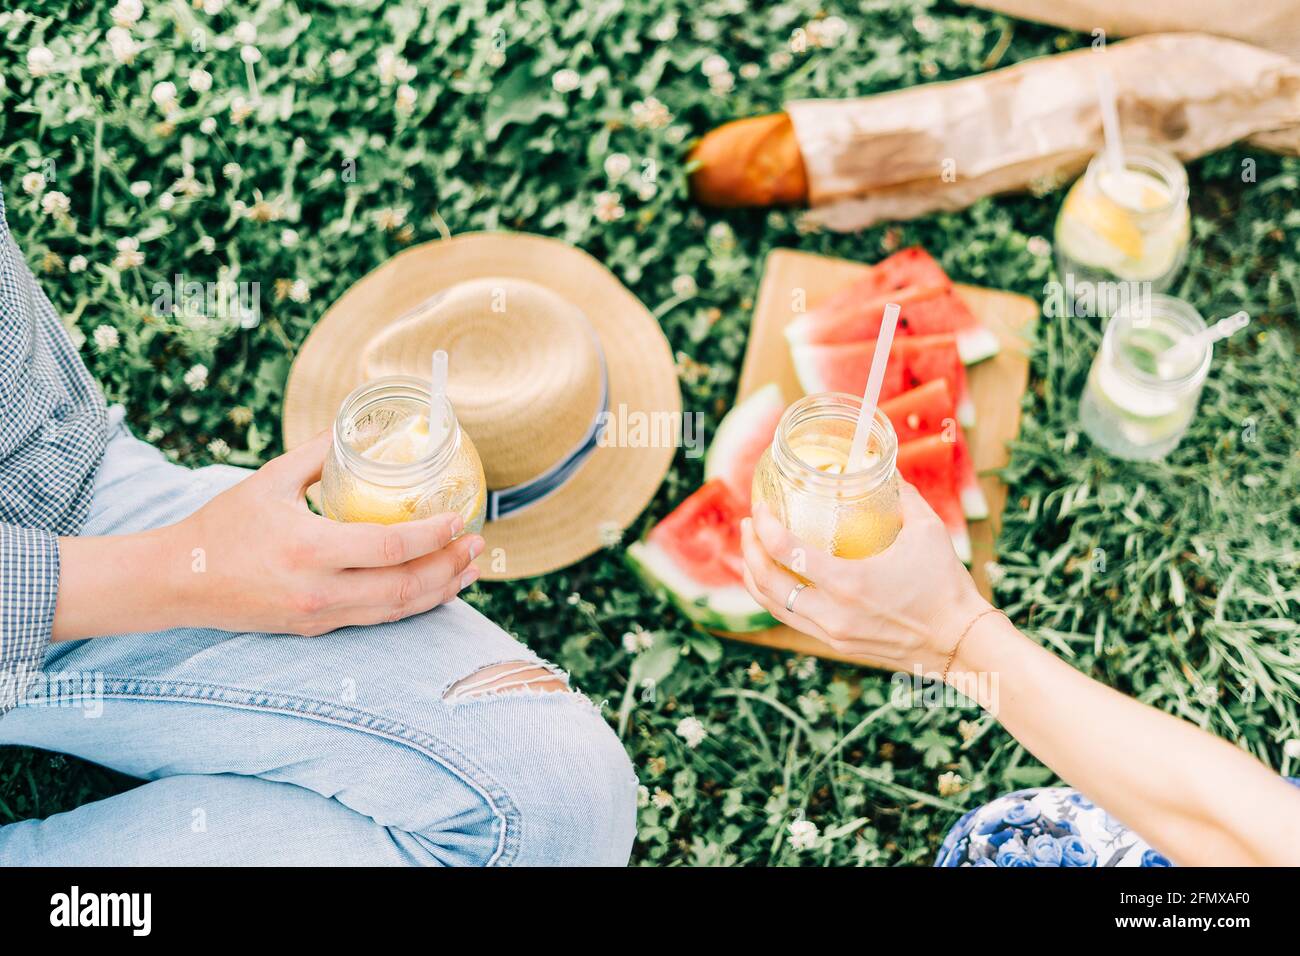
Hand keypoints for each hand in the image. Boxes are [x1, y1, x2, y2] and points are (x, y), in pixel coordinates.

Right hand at [159, 430, 483, 635]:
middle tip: (478, 542)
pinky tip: (434, 589)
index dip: (433, 534)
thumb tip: (355, 425)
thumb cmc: (222, 526)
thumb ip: (318, 453)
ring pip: (396, 611)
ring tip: (468, 568)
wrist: (178, 582)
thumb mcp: (269, 480)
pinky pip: (377, 620)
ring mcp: (320, 616)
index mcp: (309, 549)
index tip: (459, 517)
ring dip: (439, 590)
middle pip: (404, 587)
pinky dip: (411, 605)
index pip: (390, 546)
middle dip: (449, 566)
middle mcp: (319, 591)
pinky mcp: (316, 629)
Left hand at [740, 482, 989, 673]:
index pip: (786, 551)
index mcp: (849, 582)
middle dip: (749, 551)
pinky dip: (774, 598)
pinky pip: (792, 620)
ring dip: (755, 577)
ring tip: (752, 551)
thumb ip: (902, 494)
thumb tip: (883, 467)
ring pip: (773, 606)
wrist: (959, 643)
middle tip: (749, 525)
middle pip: (767, 582)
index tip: (760, 507)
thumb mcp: (927, 530)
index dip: (765, 525)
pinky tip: (776, 580)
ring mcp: (831, 633)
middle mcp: (833, 612)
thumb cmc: (946, 585)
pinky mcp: (836, 644)